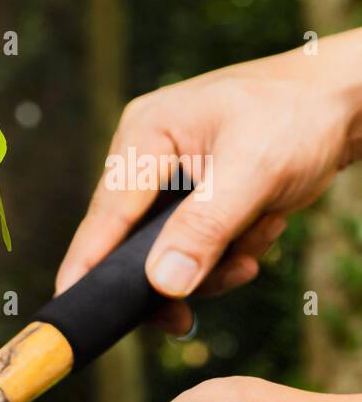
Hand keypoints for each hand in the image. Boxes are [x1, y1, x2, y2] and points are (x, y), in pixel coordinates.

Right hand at [56, 29, 361, 334]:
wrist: (352, 98)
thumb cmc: (301, 115)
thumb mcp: (254, 171)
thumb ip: (204, 228)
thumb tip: (161, 282)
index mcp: (144, 135)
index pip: (105, 213)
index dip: (87, 264)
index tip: (69, 303)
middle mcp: (147, 155)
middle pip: (136, 240)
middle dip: (181, 266)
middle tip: (205, 298)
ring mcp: (171, 176)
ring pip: (170, 249)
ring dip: (216, 259)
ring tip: (258, 240)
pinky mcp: (197, 193)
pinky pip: (197, 243)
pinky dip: (231, 248)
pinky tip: (262, 228)